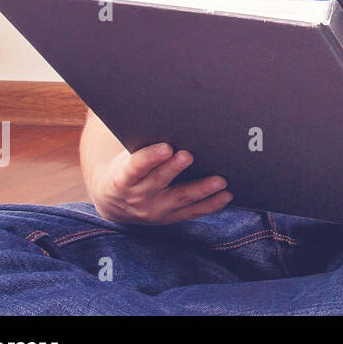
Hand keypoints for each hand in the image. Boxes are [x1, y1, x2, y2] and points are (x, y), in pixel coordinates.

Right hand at [87, 142, 231, 224]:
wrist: (115, 203)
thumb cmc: (128, 169)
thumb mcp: (126, 158)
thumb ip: (145, 147)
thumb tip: (174, 125)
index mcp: (123, 179)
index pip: (135, 167)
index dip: (149, 158)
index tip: (165, 147)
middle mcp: (138, 197)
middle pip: (159, 182)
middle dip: (174, 169)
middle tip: (189, 155)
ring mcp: (155, 210)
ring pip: (180, 199)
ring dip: (201, 190)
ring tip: (220, 181)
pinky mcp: (170, 218)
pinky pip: (192, 212)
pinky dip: (210, 204)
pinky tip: (226, 195)